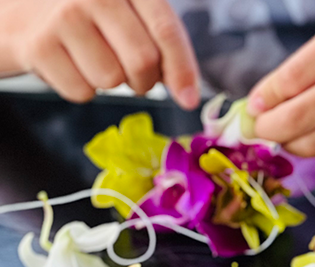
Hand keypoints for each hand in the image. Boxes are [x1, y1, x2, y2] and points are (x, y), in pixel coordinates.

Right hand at [4, 0, 198, 106]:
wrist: (15, 12)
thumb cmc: (83, 17)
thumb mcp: (124, 11)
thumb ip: (157, 39)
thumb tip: (187, 92)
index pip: (166, 29)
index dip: (182, 69)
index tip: (189, 98)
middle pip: (142, 61)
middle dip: (144, 81)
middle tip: (132, 76)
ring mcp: (63, 17)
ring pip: (112, 81)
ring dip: (108, 83)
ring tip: (89, 59)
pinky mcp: (39, 45)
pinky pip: (82, 92)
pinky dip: (80, 87)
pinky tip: (67, 63)